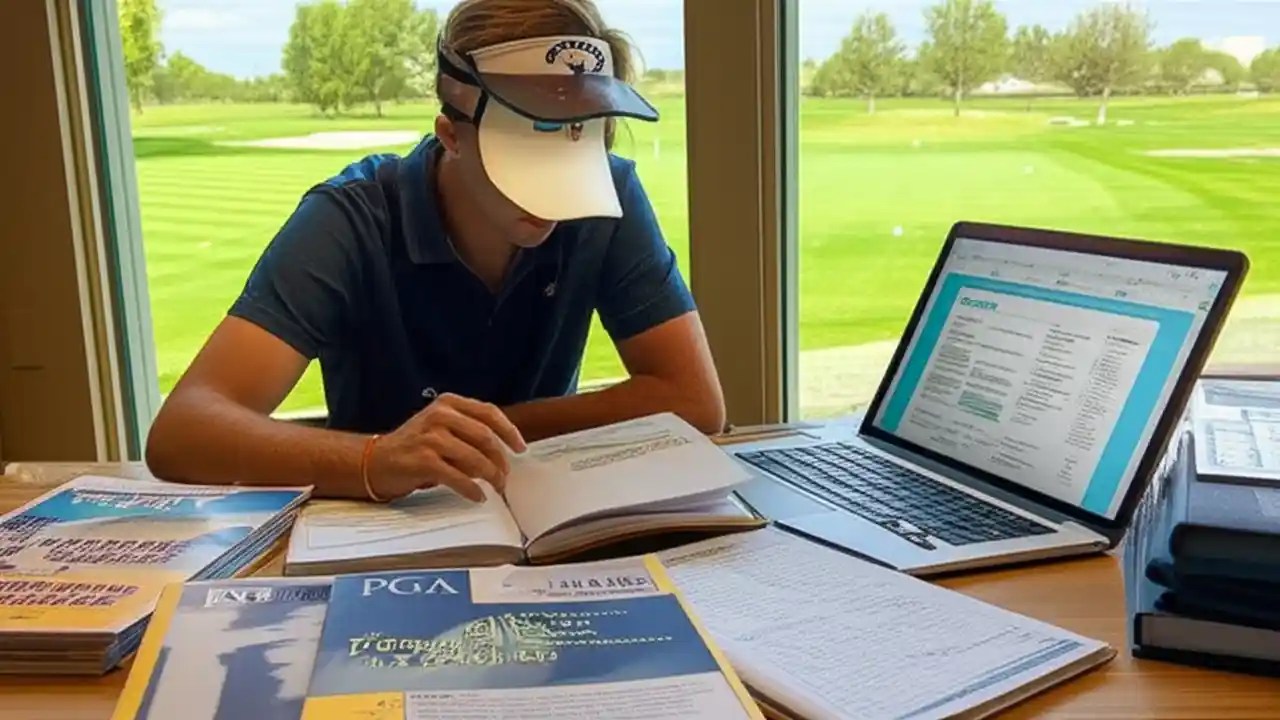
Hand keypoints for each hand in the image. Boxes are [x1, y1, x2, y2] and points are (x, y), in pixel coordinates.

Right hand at [367, 394, 526, 501]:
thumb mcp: (442, 428)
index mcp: (448, 403)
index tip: (520, 448)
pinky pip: (459, 477)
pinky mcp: (424, 461)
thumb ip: (469, 433)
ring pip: (475, 458)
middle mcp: (440, 416)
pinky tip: (478, 496)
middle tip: (506, 476)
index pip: (489, 413)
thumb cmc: (415, 446)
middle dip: (501, 460)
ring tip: (497, 487)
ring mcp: (431, 437)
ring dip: (491, 476)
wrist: (376, 461)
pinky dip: (473, 489)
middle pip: (485, 437)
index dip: (509, 431)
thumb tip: (502, 454)